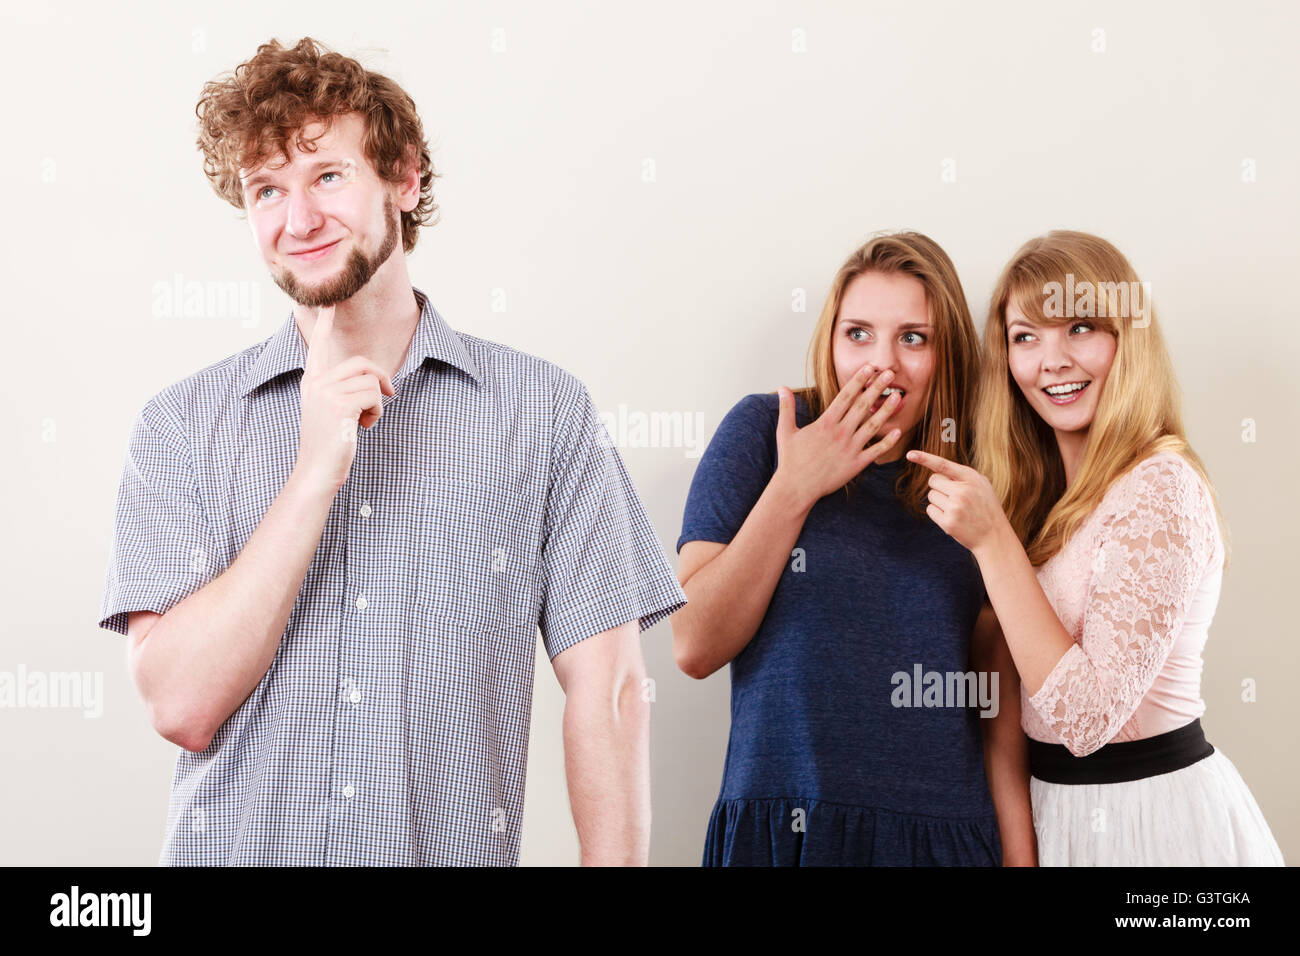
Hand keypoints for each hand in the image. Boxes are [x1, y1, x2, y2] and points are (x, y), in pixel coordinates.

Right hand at [295, 303, 395, 491]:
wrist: (316, 470)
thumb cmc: (329, 443)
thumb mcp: (330, 410)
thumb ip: (342, 390)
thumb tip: (376, 380)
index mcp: (312, 381)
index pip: (320, 345)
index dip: (325, 323)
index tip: (329, 303)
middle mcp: (316, 382)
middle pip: (361, 364)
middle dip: (380, 379)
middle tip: (387, 396)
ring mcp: (326, 392)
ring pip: (371, 382)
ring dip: (377, 403)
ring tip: (365, 420)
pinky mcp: (340, 405)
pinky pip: (374, 396)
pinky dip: (377, 413)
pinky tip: (364, 427)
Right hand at [773, 363, 902, 511]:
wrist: (796, 488)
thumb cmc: (790, 461)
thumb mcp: (785, 431)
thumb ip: (786, 408)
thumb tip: (782, 388)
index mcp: (825, 423)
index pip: (845, 396)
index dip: (858, 381)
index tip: (869, 368)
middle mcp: (840, 433)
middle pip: (862, 406)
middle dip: (877, 388)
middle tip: (890, 374)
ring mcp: (849, 448)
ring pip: (872, 425)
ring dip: (886, 410)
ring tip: (898, 396)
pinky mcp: (855, 464)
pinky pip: (875, 451)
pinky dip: (887, 441)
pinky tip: (897, 431)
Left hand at [905, 449, 1007, 553]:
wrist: (994, 536)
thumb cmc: (986, 507)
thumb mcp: (982, 485)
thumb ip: (962, 475)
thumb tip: (937, 470)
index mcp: (971, 478)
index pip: (943, 465)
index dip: (925, 458)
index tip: (910, 454)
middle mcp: (962, 491)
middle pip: (933, 480)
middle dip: (939, 486)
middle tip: (954, 495)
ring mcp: (954, 508)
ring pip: (931, 495)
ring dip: (939, 500)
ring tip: (957, 508)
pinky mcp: (948, 523)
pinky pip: (930, 510)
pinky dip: (937, 512)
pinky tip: (952, 516)